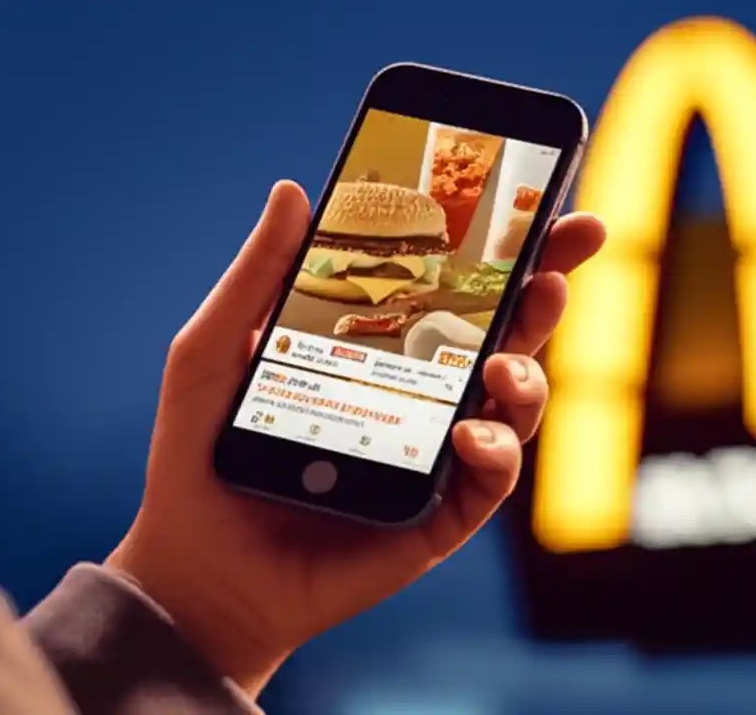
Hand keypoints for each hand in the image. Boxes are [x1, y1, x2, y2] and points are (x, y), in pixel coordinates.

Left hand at [106, 181, 604, 695]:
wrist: (193, 565)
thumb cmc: (202, 453)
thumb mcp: (217, 350)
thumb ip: (258, 275)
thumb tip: (293, 189)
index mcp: (386, 352)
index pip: (459, 291)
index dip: (510, 250)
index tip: (546, 206)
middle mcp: (426, 399)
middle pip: (508, 336)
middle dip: (547, 291)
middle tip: (562, 261)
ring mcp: (438, 458)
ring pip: (516, 406)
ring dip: (528, 376)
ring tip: (503, 364)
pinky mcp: (439, 516)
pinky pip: (492, 480)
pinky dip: (495, 452)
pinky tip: (468, 435)